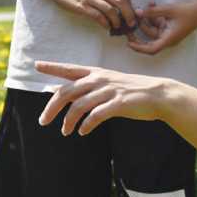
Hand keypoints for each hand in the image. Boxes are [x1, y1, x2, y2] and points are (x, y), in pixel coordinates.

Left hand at [32, 61, 171, 134]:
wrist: (159, 94)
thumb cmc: (131, 91)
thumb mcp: (108, 83)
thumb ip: (87, 87)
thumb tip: (63, 94)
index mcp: (96, 73)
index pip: (69, 68)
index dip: (52, 67)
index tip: (36, 65)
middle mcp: (100, 79)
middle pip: (67, 91)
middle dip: (52, 107)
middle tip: (43, 121)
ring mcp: (109, 91)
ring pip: (79, 106)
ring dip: (68, 121)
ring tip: (66, 131)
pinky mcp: (119, 104)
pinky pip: (96, 115)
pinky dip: (86, 125)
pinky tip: (82, 131)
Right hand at [50, 0, 138, 33]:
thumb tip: (122, 10)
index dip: (131, 8)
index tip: (134, 17)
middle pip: (120, 2)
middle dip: (128, 15)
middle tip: (131, 24)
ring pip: (110, 10)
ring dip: (116, 21)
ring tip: (117, 27)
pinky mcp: (82, 6)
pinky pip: (97, 16)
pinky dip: (104, 23)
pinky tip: (106, 27)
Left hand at [126, 0, 196, 55]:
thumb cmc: (188, 10)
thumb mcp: (169, 9)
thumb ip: (152, 12)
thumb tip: (137, 12)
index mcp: (169, 39)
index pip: (151, 49)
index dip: (139, 48)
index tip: (128, 43)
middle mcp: (168, 38)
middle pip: (149, 39)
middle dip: (139, 30)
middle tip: (129, 23)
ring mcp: (169, 32)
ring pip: (152, 28)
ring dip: (147, 18)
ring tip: (146, 5)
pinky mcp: (169, 26)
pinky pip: (157, 23)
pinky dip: (154, 15)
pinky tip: (152, 3)